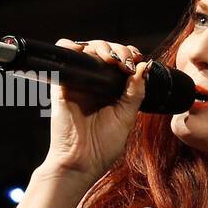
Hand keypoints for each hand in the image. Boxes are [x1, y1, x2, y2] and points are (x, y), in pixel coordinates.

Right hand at [43, 38, 149, 181]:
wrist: (81, 162)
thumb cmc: (102, 146)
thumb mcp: (126, 117)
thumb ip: (135, 93)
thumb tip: (144, 67)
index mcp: (111, 91)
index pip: (121, 62)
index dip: (130, 55)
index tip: (138, 61)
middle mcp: (94, 84)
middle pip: (105, 52)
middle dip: (119, 50)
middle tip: (125, 63)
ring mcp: (78, 82)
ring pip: (87, 49)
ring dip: (101, 46)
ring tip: (111, 59)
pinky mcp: (63, 84)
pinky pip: (62, 56)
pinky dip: (70, 46)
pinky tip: (84, 51)